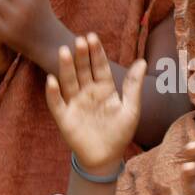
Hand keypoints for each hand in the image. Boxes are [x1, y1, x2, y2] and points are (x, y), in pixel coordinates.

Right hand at [45, 32, 144, 172]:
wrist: (106, 158)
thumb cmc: (120, 133)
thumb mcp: (131, 109)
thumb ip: (133, 85)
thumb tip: (142, 61)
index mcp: (104, 88)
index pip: (99, 66)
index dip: (96, 52)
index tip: (92, 37)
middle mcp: (87, 92)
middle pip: (83, 70)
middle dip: (81, 55)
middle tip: (80, 40)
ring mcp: (75, 103)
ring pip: (69, 81)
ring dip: (66, 67)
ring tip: (65, 52)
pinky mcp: (64, 117)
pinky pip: (56, 103)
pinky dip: (53, 92)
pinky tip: (51, 80)